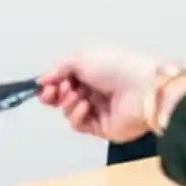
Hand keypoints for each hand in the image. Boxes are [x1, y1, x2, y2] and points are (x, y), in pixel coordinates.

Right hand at [38, 48, 185, 141]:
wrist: (141, 88)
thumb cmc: (117, 67)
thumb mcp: (81, 58)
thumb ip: (59, 69)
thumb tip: (44, 78)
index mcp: (92, 71)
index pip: (63, 79)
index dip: (52, 82)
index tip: (44, 84)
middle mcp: (94, 90)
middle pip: (63, 97)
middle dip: (54, 95)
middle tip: (52, 92)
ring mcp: (98, 109)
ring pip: (68, 111)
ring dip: (67, 103)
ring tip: (77, 95)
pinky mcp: (101, 127)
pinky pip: (79, 124)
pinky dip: (77, 115)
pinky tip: (86, 106)